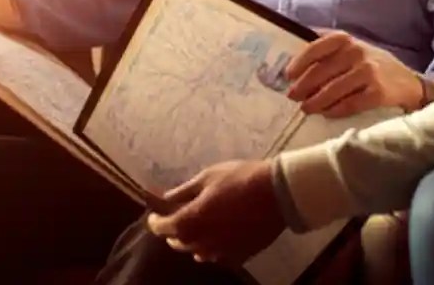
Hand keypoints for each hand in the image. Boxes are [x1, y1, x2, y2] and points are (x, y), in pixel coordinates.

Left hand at [146, 160, 284, 264]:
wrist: (278, 193)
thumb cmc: (240, 179)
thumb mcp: (208, 177)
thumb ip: (183, 192)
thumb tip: (165, 198)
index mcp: (189, 222)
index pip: (161, 228)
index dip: (155, 220)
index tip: (155, 213)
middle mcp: (201, 243)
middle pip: (178, 243)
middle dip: (174, 230)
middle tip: (177, 217)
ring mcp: (221, 253)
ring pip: (197, 252)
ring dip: (193, 240)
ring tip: (199, 226)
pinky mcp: (239, 257)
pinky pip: (218, 255)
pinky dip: (213, 246)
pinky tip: (220, 234)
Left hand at [285, 30, 421, 116]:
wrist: (407, 82)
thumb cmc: (372, 64)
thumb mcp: (353, 47)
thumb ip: (328, 46)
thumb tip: (294, 48)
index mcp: (346, 39)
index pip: (316, 48)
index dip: (299, 62)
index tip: (288, 75)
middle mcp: (357, 52)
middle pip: (321, 72)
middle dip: (303, 86)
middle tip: (292, 96)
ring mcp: (368, 73)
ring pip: (332, 90)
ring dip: (315, 102)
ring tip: (306, 108)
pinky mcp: (377, 93)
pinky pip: (349, 104)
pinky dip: (334, 110)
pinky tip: (326, 113)